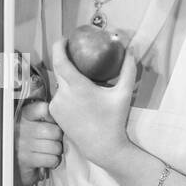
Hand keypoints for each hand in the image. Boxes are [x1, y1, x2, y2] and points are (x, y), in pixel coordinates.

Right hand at [16, 100, 62, 185]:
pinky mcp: (26, 160)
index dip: (53, 117)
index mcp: (24, 116)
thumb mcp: (34, 125)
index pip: (43, 109)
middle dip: (58, 139)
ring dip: (56, 152)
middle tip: (53, 142)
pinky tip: (47, 160)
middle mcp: (21, 128)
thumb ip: (47, 118)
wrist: (16, 166)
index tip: (52, 124)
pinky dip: (53, 162)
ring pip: (55, 146)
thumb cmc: (30, 143)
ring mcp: (23, 145)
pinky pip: (51, 159)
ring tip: (49, 152)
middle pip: (54, 131)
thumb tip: (64, 117)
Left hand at [47, 37, 137, 171]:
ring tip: (80, 76)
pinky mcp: (54, 113)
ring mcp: (57, 105)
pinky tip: (77, 94)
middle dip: (64, 58)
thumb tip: (131, 50)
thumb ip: (128, 70)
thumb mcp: (123, 94)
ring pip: (60, 83)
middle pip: (58, 69)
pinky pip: (59, 95)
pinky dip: (66, 90)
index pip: (60, 60)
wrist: (102, 147)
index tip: (65, 38)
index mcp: (77, 87)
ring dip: (67, 77)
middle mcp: (63, 95)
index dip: (59, 46)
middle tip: (74, 51)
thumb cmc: (114, 120)